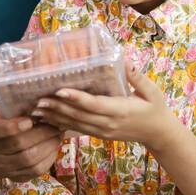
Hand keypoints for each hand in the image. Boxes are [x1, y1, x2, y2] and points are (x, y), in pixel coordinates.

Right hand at [0, 110, 61, 181]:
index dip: (14, 127)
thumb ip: (16, 106)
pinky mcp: (17, 177)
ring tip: (59, 134)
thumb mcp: (2, 111)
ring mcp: (4, 167)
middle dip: (42, 133)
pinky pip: (36, 171)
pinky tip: (54, 146)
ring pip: (30, 160)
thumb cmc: (1, 123)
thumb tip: (41, 97)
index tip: (29, 120)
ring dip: (49, 145)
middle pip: (19, 145)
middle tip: (57, 124)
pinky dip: (50, 158)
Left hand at [32, 66, 172, 147]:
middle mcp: (108, 123)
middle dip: (57, 108)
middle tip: (38, 99)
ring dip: (55, 117)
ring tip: (36, 109)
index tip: (60, 90)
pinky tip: (47, 118)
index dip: (76, 98)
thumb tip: (125, 60)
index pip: (94, 104)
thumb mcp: (152, 91)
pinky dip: (61, 124)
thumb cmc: (155, 109)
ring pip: (75, 124)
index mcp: (120, 110)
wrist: (159, 134)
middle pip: (79, 116)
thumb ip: (137, 77)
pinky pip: (78, 129)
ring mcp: (103, 131)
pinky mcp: (99, 134)